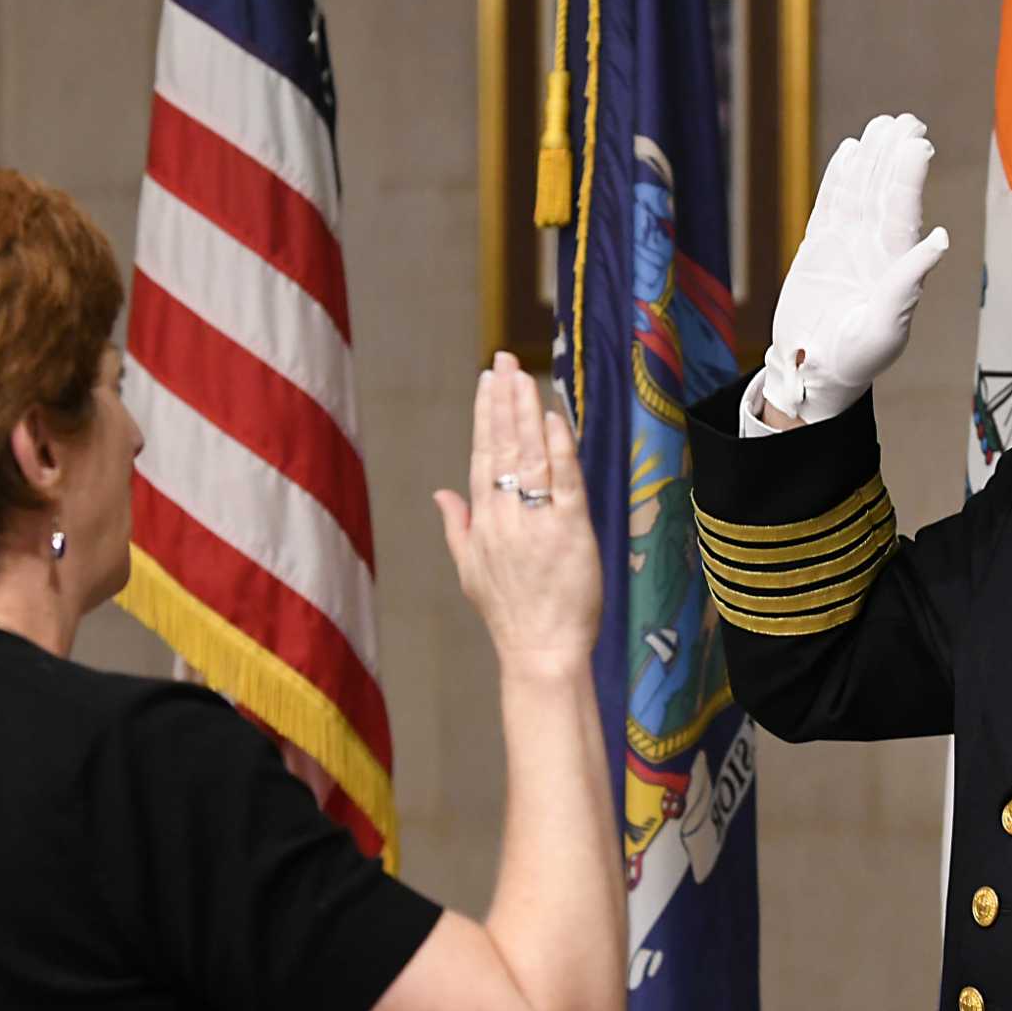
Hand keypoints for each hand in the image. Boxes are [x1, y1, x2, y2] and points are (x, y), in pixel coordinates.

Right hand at [433, 353, 600, 676]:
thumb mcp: (470, 570)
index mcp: (483, 522)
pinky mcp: (570, 530)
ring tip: (524, 376)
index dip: (485, 415)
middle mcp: (506, 515)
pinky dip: (559, 449)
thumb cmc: (510, 615)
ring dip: (527, 412)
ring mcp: (537, 521)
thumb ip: (457, 526)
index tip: (487, 381)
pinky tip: (554, 419)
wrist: (540, 651)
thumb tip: (441, 492)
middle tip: (504, 359)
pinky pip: (564, 481)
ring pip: (530, 456)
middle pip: (502, 446)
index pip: (482, 455)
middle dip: (503, 399)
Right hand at [761, 113, 949, 421]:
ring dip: (871, 159)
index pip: (904, 211)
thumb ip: (907, 285)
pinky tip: (850, 151)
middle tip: (905, 120)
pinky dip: (838, 178)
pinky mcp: (819, 248)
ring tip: (881, 125)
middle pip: (885, 192)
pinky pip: (830, 205)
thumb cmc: (856, 361)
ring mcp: (847, 245)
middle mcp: (875, 249)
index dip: (910, 176)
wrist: (814, 373)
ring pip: (860, 191)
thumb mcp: (884, 330)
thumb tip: (939, 240)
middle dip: (895, 156)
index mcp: (896, 266)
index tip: (918, 143)